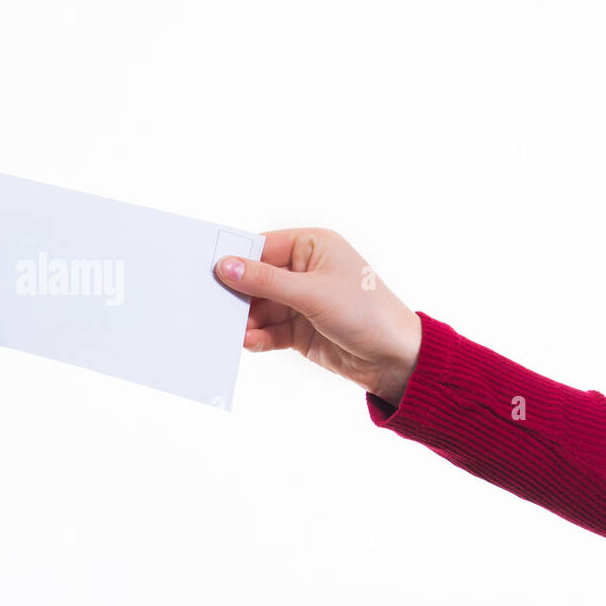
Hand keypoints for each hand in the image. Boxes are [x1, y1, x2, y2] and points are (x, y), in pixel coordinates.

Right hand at [215, 228, 421, 404]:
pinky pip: (268, 330)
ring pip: (259, 307)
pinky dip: (257, 337)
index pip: (263, 247)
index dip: (236, 260)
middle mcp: (304, 270)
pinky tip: (250, 343)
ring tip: (231, 332)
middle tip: (212, 307)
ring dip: (245, 320)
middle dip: (238, 295)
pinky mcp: (298, 329)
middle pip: (256, 279)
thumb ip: (265, 281)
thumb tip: (225, 266)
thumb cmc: (366, 312)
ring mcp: (300, 301)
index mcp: (312, 246)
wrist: (396, 358)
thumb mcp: (312, 293)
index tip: (208, 272)